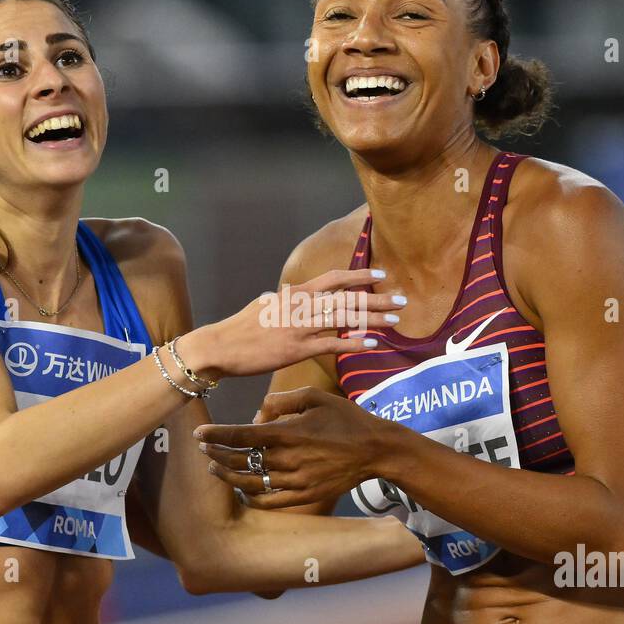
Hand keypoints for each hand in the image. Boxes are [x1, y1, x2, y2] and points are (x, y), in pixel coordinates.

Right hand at [176, 269, 404, 380]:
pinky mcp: (297, 349)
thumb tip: (291, 292)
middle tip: (402, 299)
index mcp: (294, 293)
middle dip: (377, 298)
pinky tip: (372, 344)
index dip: (359, 275)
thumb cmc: (241, 328)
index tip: (381, 274)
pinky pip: (332, 344)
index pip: (334, 279)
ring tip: (395, 320)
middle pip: (347, 298)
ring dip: (373, 319)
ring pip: (344, 319)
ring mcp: (300, 327)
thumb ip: (283, 299)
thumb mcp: (264, 305)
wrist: (221, 347)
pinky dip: (353, 343)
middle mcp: (300, 306)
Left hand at [193, 387, 395, 507]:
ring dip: (228, 476)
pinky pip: (269, 501)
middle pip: (240, 460)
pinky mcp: (304, 495)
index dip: (216, 435)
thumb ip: (281, 401)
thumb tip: (258, 413)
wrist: (375, 449)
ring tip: (214, 469)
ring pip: (250, 482)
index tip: (200, 433)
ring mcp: (296, 481)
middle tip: (203, 449)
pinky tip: (241, 489)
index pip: (241, 435)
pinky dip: (251, 496)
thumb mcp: (314, 397)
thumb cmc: (345, 418)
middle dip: (216, 454)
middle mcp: (288, 459)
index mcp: (288, 432)